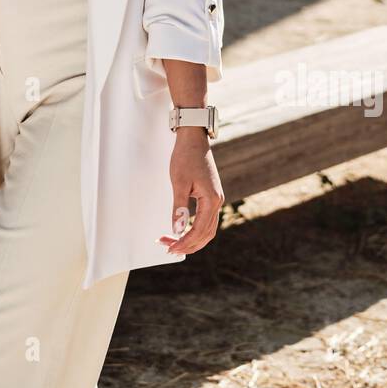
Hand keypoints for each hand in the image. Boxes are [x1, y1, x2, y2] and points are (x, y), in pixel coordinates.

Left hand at [160, 128, 224, 255]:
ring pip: (207, 229)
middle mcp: (217, 201)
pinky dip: (195, 230)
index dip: (185, 242)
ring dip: (192, 239)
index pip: (199, 230)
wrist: (193, 139)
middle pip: (206, 234)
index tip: (171, 248)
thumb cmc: (185, 157)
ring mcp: (216, 199)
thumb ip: (178, 207)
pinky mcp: (211, 196)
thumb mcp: (179, 181)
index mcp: (212, 199)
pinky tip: (183, 231)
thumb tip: (176, 230)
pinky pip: (206, 220)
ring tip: (173, 242)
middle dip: (188, 244)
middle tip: (169, 248)